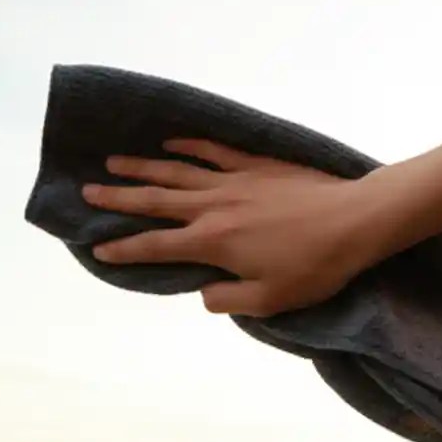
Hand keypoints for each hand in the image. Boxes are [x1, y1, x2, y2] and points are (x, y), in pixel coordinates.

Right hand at [84, 139, 397, 316]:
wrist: (355, 221)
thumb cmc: (315, 267)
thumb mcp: (269, 301)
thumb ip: (227, 299)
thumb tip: (202, 294)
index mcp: (212, 243)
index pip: (156, 246)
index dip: (124, 250)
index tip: (98, 249)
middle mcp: (213, 207)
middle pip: (155, 201)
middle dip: (118, 198)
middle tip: (87, 191)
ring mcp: (233, 181)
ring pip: (176, 171)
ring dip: (142, 167)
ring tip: (113, 162)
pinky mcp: (256, 166)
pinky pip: (214, 151)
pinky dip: (190, 146)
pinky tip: (172, 141)